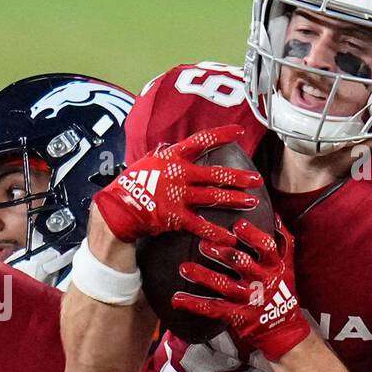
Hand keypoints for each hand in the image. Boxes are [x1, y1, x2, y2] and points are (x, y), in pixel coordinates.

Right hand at [91, 124, 262, 244]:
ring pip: (213, 196)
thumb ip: (160, 154)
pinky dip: (215, 233)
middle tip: (256, 179)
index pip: (200, 141)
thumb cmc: (129, 184)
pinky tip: (229, 239)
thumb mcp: (145, 162)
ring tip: (251, 202)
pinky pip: (200, 225)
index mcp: (171, 157)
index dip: (221, 135)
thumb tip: (168, 144)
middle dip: (238, 177)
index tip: (239, 132)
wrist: (115, 208)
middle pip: (214, 173)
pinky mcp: (175, 216)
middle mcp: (178, 174)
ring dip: (234, 200)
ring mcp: (178, 195)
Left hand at [170, 214, 310, 360]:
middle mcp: (262, 282)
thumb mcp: (287, 267)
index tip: (237, 225)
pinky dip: (193, 304)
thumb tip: (275, 215)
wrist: (282, 330)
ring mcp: (248, 300)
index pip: (266, 247)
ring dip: (202, 276)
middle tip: (203, 244)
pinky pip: (212, 309)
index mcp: (274, 267)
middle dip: (222, 253)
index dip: (252, 235)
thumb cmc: (282, 292)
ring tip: (184, 268)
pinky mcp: (235, 316)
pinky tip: (176, 299)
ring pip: (223, 285)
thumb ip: (283, 242)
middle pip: (241, 263)